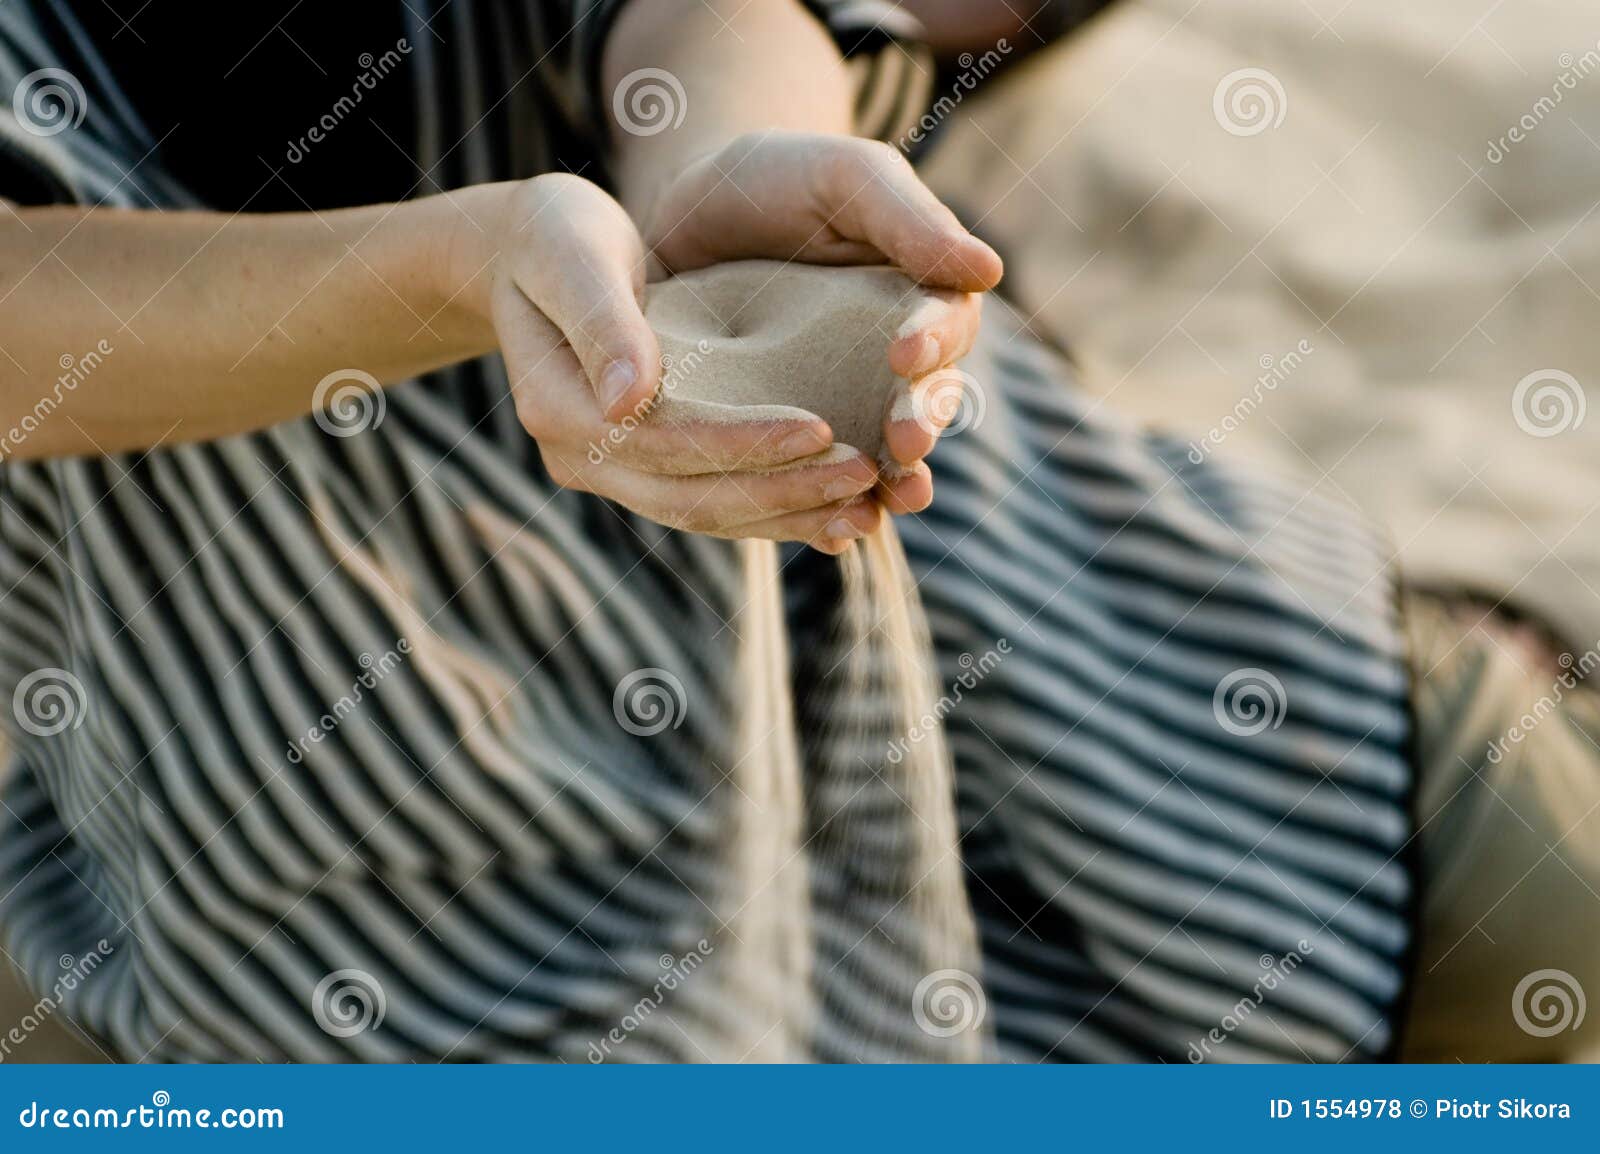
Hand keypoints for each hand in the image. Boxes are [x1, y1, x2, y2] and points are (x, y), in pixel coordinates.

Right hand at [463, 173, 882, 549]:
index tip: (819, 426)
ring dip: (790, 516)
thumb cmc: (554, 237)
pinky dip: (779, 512)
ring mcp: (614, 474)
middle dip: (783, 490)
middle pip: (691, 497)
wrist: (534, 259)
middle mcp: (583, 460)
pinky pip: (718, 505)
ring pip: (709, 514)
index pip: (661, 443)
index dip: (741, 441)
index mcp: (560, 411)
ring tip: (868, 509)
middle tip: (866, 475)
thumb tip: (629, 398)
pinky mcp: (650, 471)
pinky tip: (841, 512)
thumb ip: (601, 320)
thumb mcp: (572, 255)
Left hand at [637, 130, 1002, 512]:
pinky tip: (828, 533)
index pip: (945, 327)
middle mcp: (891, 362)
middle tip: (905, 442)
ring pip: (882, 456)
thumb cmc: (776, 179)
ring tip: (885, 506)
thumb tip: (988, 272)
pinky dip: (828, 511)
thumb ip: (909, 219)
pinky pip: (818, 482)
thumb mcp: (843, 178)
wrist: (685, 213)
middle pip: (925, 403)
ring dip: (890, 486)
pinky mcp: (791, 437)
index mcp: (918, 297)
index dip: (933, 344)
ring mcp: (844, 404)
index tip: (905, 351)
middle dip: (920, 426)